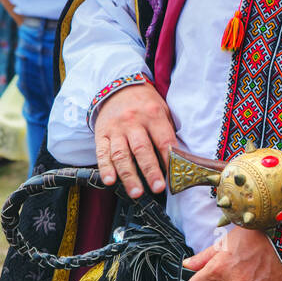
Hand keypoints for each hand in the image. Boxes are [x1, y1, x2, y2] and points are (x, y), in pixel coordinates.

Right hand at [93, 80, 176, 198]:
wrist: (119, 88)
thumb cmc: (147, 104)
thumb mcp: (163, 110)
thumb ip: (168, 131)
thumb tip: (179, 158)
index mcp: (153, 114)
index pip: (163, 139)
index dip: (169, 158)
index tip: (175, 175)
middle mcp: (133, 121)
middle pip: (141, 149)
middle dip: (150, 171)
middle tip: (157, 188)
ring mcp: (115, 129)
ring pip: (121, 154)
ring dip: (128, 175)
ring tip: (136, 192)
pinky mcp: (101, 134)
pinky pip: (102, 153)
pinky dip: (105, 168)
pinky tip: (110, 181)